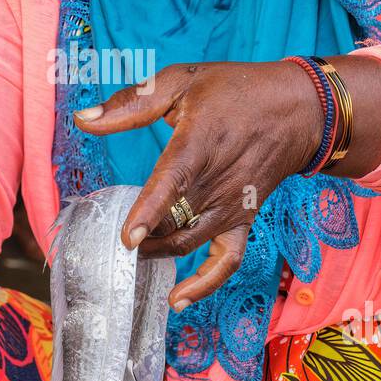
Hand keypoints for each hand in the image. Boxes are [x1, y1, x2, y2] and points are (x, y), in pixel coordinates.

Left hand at [74, 60, 324, 308]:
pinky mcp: (245, 220)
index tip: (127, 238)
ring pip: (189, 242)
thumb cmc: (235, 90)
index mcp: (200, 142)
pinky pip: (227, 261)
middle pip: (173, 220)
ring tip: (132, 250)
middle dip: (140, 235)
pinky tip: (176, 300)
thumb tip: (82, 119)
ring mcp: (233, 205)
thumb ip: (131, 103)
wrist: (298, 109)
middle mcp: (218, 180)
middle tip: (109, 239)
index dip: (149, 211)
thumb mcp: (182, 80)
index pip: (173, 182)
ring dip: (157, 252)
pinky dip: (204, 284)